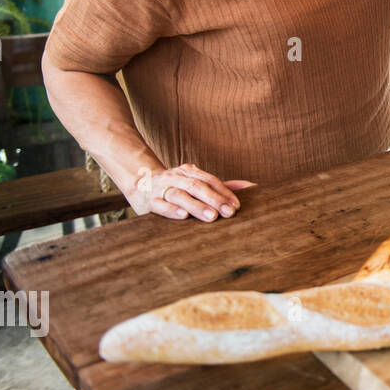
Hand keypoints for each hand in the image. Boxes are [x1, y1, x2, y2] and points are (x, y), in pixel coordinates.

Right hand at [128, 162, 255, 221]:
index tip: (236, 206)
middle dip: (214, 199)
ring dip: (196, 206)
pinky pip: (160, 205)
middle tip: (228, 213)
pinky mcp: (148, 201)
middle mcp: (175, 177)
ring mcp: (161, 188)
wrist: (140, 183)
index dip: (224, 192)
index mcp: (189, 172)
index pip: (210, 180)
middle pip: (197, 186)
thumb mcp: (195, 181)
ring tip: (211, 216)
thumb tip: (248, 186)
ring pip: (180, 195)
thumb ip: (219, 186)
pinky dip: (171, 210)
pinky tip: (183, 216)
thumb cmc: (176, 187)